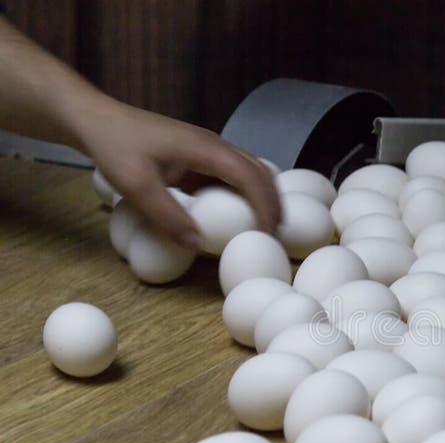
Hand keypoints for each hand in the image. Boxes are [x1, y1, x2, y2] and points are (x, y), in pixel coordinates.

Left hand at [76, 98, 280, 249]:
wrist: (95, 120)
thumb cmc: (115, 147)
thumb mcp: (136, 186)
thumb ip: (168, 217)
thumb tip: (199, 245)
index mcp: (207, 149)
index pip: (251, 177)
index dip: (265, 206)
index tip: (268, 233)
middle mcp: (214, 145)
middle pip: (260, 171)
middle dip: (273, 201)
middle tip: (275, 233)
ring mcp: (207, 148)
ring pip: (249, 170)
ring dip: (261, 196)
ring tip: (263, 225)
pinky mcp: (197, 155)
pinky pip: (230, 174)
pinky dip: (242, 194)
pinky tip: (235, 214)